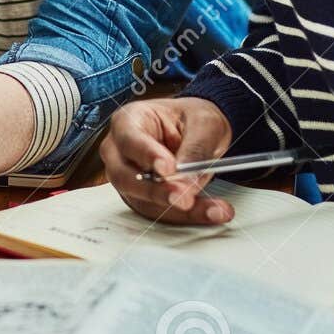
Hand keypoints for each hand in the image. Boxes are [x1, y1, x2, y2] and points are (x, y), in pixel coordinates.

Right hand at [100, 96, 235, 224]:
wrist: (198, 132)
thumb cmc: (191, 118)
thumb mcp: (202, 122)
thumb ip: (195, 149)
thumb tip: (187, 182)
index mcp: (128, 121)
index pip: (129, 139)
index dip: (147, 155)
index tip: (168, 168)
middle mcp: (120, 152)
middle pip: (125, 177)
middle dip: (157, 191)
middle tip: (184, 198)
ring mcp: (128, 178)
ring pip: (144, 201)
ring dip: (180, 210)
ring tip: (213, 209)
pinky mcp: (143, 199)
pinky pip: (161, 213)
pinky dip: (187, 215)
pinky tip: (211, 212)